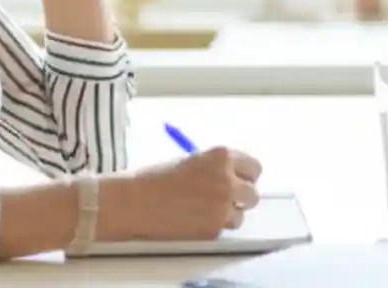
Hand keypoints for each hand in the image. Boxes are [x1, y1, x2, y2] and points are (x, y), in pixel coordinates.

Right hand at [101, 147, 262, 241]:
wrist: (134, 202)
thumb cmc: (154, 178)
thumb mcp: (190, 162)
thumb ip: (214, 168)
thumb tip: (232, 177)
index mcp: (221, 157)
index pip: (254, 168)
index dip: (244, 175)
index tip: (237, 179)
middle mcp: (227, 181)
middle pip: (252, 194)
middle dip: (240, 196)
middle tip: (223, 198)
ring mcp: (222, 207)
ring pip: (240, 214)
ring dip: (227, 213)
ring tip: (201, 209)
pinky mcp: (214, 229)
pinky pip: (222, 228)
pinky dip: (211, 226)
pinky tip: (191, 219)